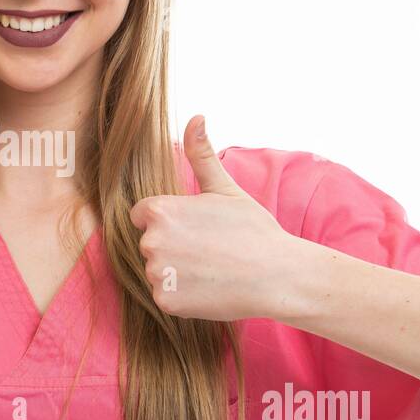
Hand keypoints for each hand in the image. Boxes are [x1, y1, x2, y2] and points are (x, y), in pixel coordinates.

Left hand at [129, 115, 317, 321]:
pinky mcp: (166, 302)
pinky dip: (182, 295)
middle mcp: (151, 242)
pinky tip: (208, 287)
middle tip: (208, 249)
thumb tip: (196, 117)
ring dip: (176, 272)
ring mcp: (157, 274)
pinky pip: (164, 296)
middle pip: (149, 244)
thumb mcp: (225, 188)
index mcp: (159, 211)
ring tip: (211, 268)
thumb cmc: (253, 229)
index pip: (142, 216)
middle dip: (172, 246)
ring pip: (157, 271)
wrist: (277, 274)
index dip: (168, 221)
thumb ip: (201, 154)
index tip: (194, 228)